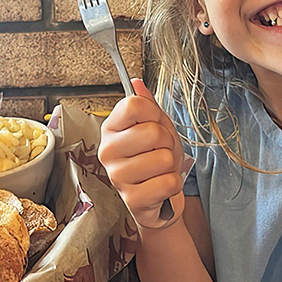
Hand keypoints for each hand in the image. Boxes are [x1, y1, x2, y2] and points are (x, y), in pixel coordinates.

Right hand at [98, 79, 185, 229]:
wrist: (159, 198)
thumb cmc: (154, 161)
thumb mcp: (155, 127)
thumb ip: (146, 105)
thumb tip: (136, 83)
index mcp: (111, 128)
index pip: (135, 105)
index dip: (155, 114)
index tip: (154, 125)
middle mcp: (108, 150)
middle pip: (153, 132)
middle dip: (167, 142)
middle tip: (160, 152)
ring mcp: (117, 176)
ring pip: (163, 158)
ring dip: (170, 166)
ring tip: (159, 171)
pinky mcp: (131, 199)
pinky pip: (169, 182)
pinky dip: (173, 185)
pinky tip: (160, 186)